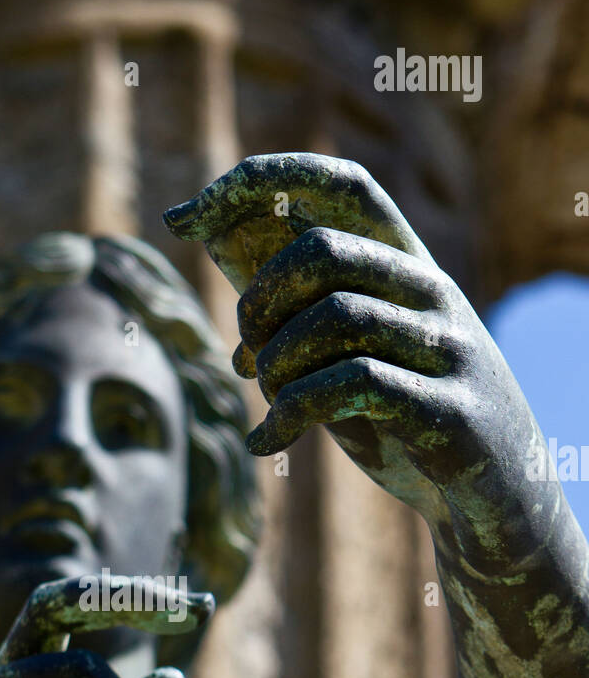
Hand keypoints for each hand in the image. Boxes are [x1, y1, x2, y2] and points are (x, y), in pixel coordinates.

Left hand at [164, 153, 553, 573]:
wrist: (493, 497)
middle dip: (259, 298)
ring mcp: (446, 347)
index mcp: (407, 266)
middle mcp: (432, 291)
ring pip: (338, 315)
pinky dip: (291, 414)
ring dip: (275, 362)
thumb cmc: (405, 418)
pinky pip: (355, 385)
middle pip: (326, 247)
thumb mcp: (351, 355)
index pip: (342, 183)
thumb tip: (220, 265)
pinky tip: (266, 443)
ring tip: (264, 402)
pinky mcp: (448, 408)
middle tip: (244, 354)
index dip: (261, 179)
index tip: (185, 215)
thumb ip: (298, 309)